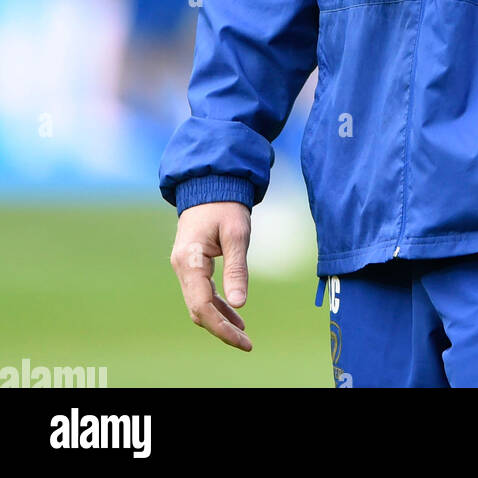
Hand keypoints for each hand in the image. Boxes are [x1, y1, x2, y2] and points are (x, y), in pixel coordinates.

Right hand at [170, 202, 252, 350]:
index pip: (202, 305)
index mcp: (189, 260)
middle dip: (221, 328)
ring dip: (219, 319)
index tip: (242, 340)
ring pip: (199, 303)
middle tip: (246, 343)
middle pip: (198, 310)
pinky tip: (234, 312)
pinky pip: (201, 292)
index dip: (221, 327)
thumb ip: (237, 269)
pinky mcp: (191, 265)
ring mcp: (184, 267)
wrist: (210, 184)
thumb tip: (240, 304)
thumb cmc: (225, 205)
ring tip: (243, 333)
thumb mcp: (237, 234)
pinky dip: (217, 304)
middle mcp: (182, 267)